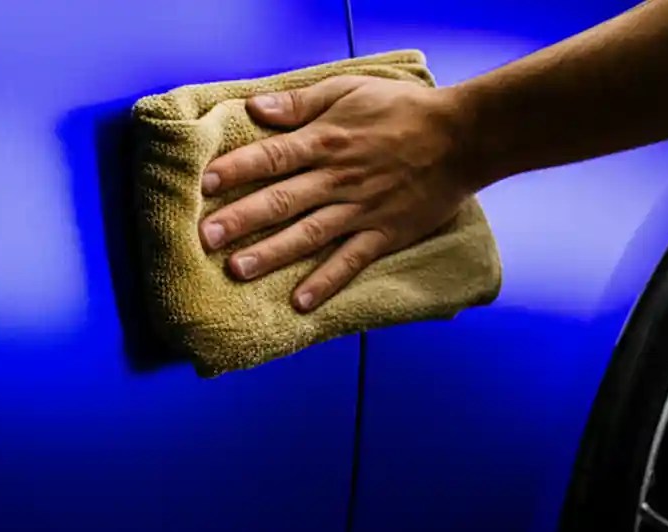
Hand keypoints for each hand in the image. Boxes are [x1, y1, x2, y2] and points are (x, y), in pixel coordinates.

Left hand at [200, 75, 480, 311]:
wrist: (462, 138)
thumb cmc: (402, 110)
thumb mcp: (348, 91)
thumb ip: (300, 104)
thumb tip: (254, 108)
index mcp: (326, 141)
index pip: (272, 157)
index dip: (237, 170)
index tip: (205, 184)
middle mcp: (338, 179)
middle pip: (282, 200)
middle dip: (241, 219)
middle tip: (205, 238)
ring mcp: (360, 210)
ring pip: (309, 235)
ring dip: (272, 254)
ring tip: (238, 271)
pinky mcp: (383, 234)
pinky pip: (350, 262)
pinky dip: (326, 283)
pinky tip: (299, 303)